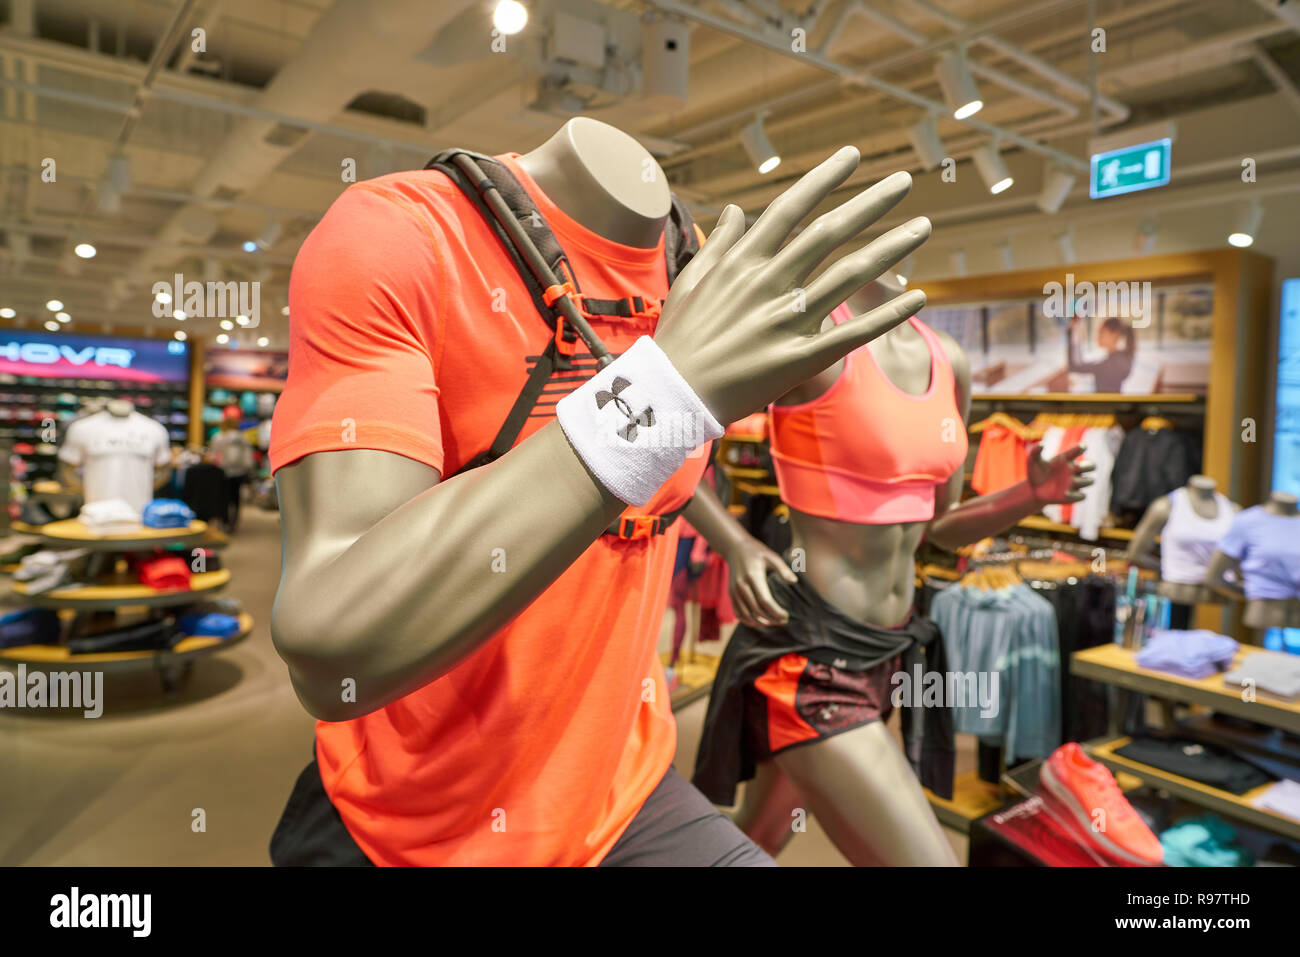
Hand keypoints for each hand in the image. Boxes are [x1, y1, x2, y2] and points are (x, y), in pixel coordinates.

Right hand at [653, 148, 930, 423]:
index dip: (823, 178)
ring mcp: (786, 321)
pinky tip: (918, 297)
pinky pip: (854, 333)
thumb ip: (721, 245)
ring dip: (891, 248)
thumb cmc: (680, 340)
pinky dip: (888, 314)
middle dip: (871, 203)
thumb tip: (738, 209)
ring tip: (922, 226)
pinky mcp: (800, 359)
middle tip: (904, 180)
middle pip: (829, 233)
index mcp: (741, 263)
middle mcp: (768, 285)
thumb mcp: (691, 282)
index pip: (790, 209)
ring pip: (849, 276)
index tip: (852, 156)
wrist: (672, 398)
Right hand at [724, 538, 796, 628]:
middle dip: (772, 619)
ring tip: (774, 623)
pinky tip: (761, 622)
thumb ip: (783, 569)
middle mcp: (741, 586)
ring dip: (761, 623)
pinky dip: (749, 622)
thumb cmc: (757, 552)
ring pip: (747, 615)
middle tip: (784, 621)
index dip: (776, 612)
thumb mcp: (772, 556)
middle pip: (757, 610)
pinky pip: (738, 614)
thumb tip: (794, 581)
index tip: (787, 616)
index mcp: (753, 577)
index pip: (765, 601)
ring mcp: (734, 592)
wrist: (735, 548)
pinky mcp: (731, 595)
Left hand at [1027, 443, 1094, 504]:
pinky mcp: (1072, 496)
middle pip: (1091, 466)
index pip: (1078, 450)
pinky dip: (1076, 495)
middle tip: (1077, 467)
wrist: (1033, 490)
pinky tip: (1065, 493)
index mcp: (1066, 459)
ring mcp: (1074, 484)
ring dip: (1083, 481)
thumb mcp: (1032, 460)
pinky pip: (1082, 496)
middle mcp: (1073, 470)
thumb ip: (1035, 451)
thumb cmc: (1035, 473)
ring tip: (1071, 481)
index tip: (1081, 447)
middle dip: (1088, 466)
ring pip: (1090, 481)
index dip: (1082, 448)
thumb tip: (1041, 444)